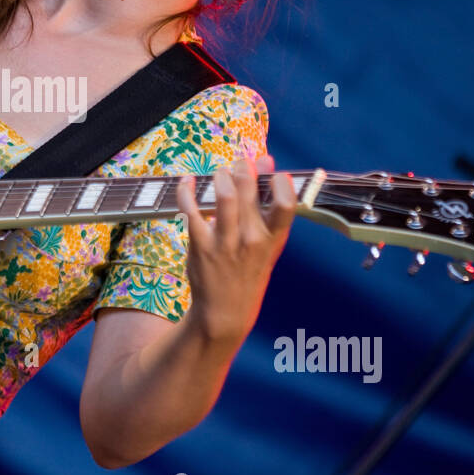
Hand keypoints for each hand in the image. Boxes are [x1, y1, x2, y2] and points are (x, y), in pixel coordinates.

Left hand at [175, 152, 295, 345]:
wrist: (225, 312)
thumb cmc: (248, 272)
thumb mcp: (267, 246)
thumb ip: (268, 207)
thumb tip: (267, 162)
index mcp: (272, 240)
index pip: (286, 204)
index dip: (281, 182)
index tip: (274, 171)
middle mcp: (251, 240)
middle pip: (250, 191)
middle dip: (244, 168)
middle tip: (240, 163)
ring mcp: (225, 243)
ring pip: (224, 196)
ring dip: (221, 176)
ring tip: (220, 173)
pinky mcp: (200, 245)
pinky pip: (191, 210)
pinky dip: (186, 190)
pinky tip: (187, 182)